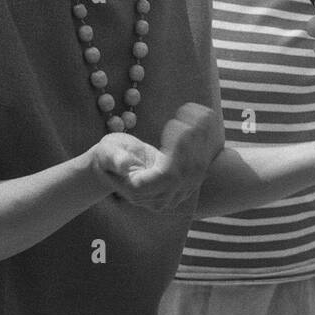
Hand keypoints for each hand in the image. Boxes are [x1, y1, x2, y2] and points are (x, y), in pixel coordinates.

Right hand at [92, 102, 223, 210]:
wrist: (114, 165)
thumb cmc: (107, 156)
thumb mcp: (106, 154)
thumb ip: (114, 160)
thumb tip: (126, 165)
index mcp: (141, 193)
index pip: (167, 175)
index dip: (176, 151)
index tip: (177, 124)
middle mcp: (160, 199)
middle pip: (186, 173)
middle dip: (193, 142)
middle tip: (195, 115)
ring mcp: (175, 194)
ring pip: (198, 169)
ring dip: (203, 141)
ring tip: (204, 115)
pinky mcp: (184, 185)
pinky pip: (201, 166)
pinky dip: (207, 145)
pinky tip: (208, 125)